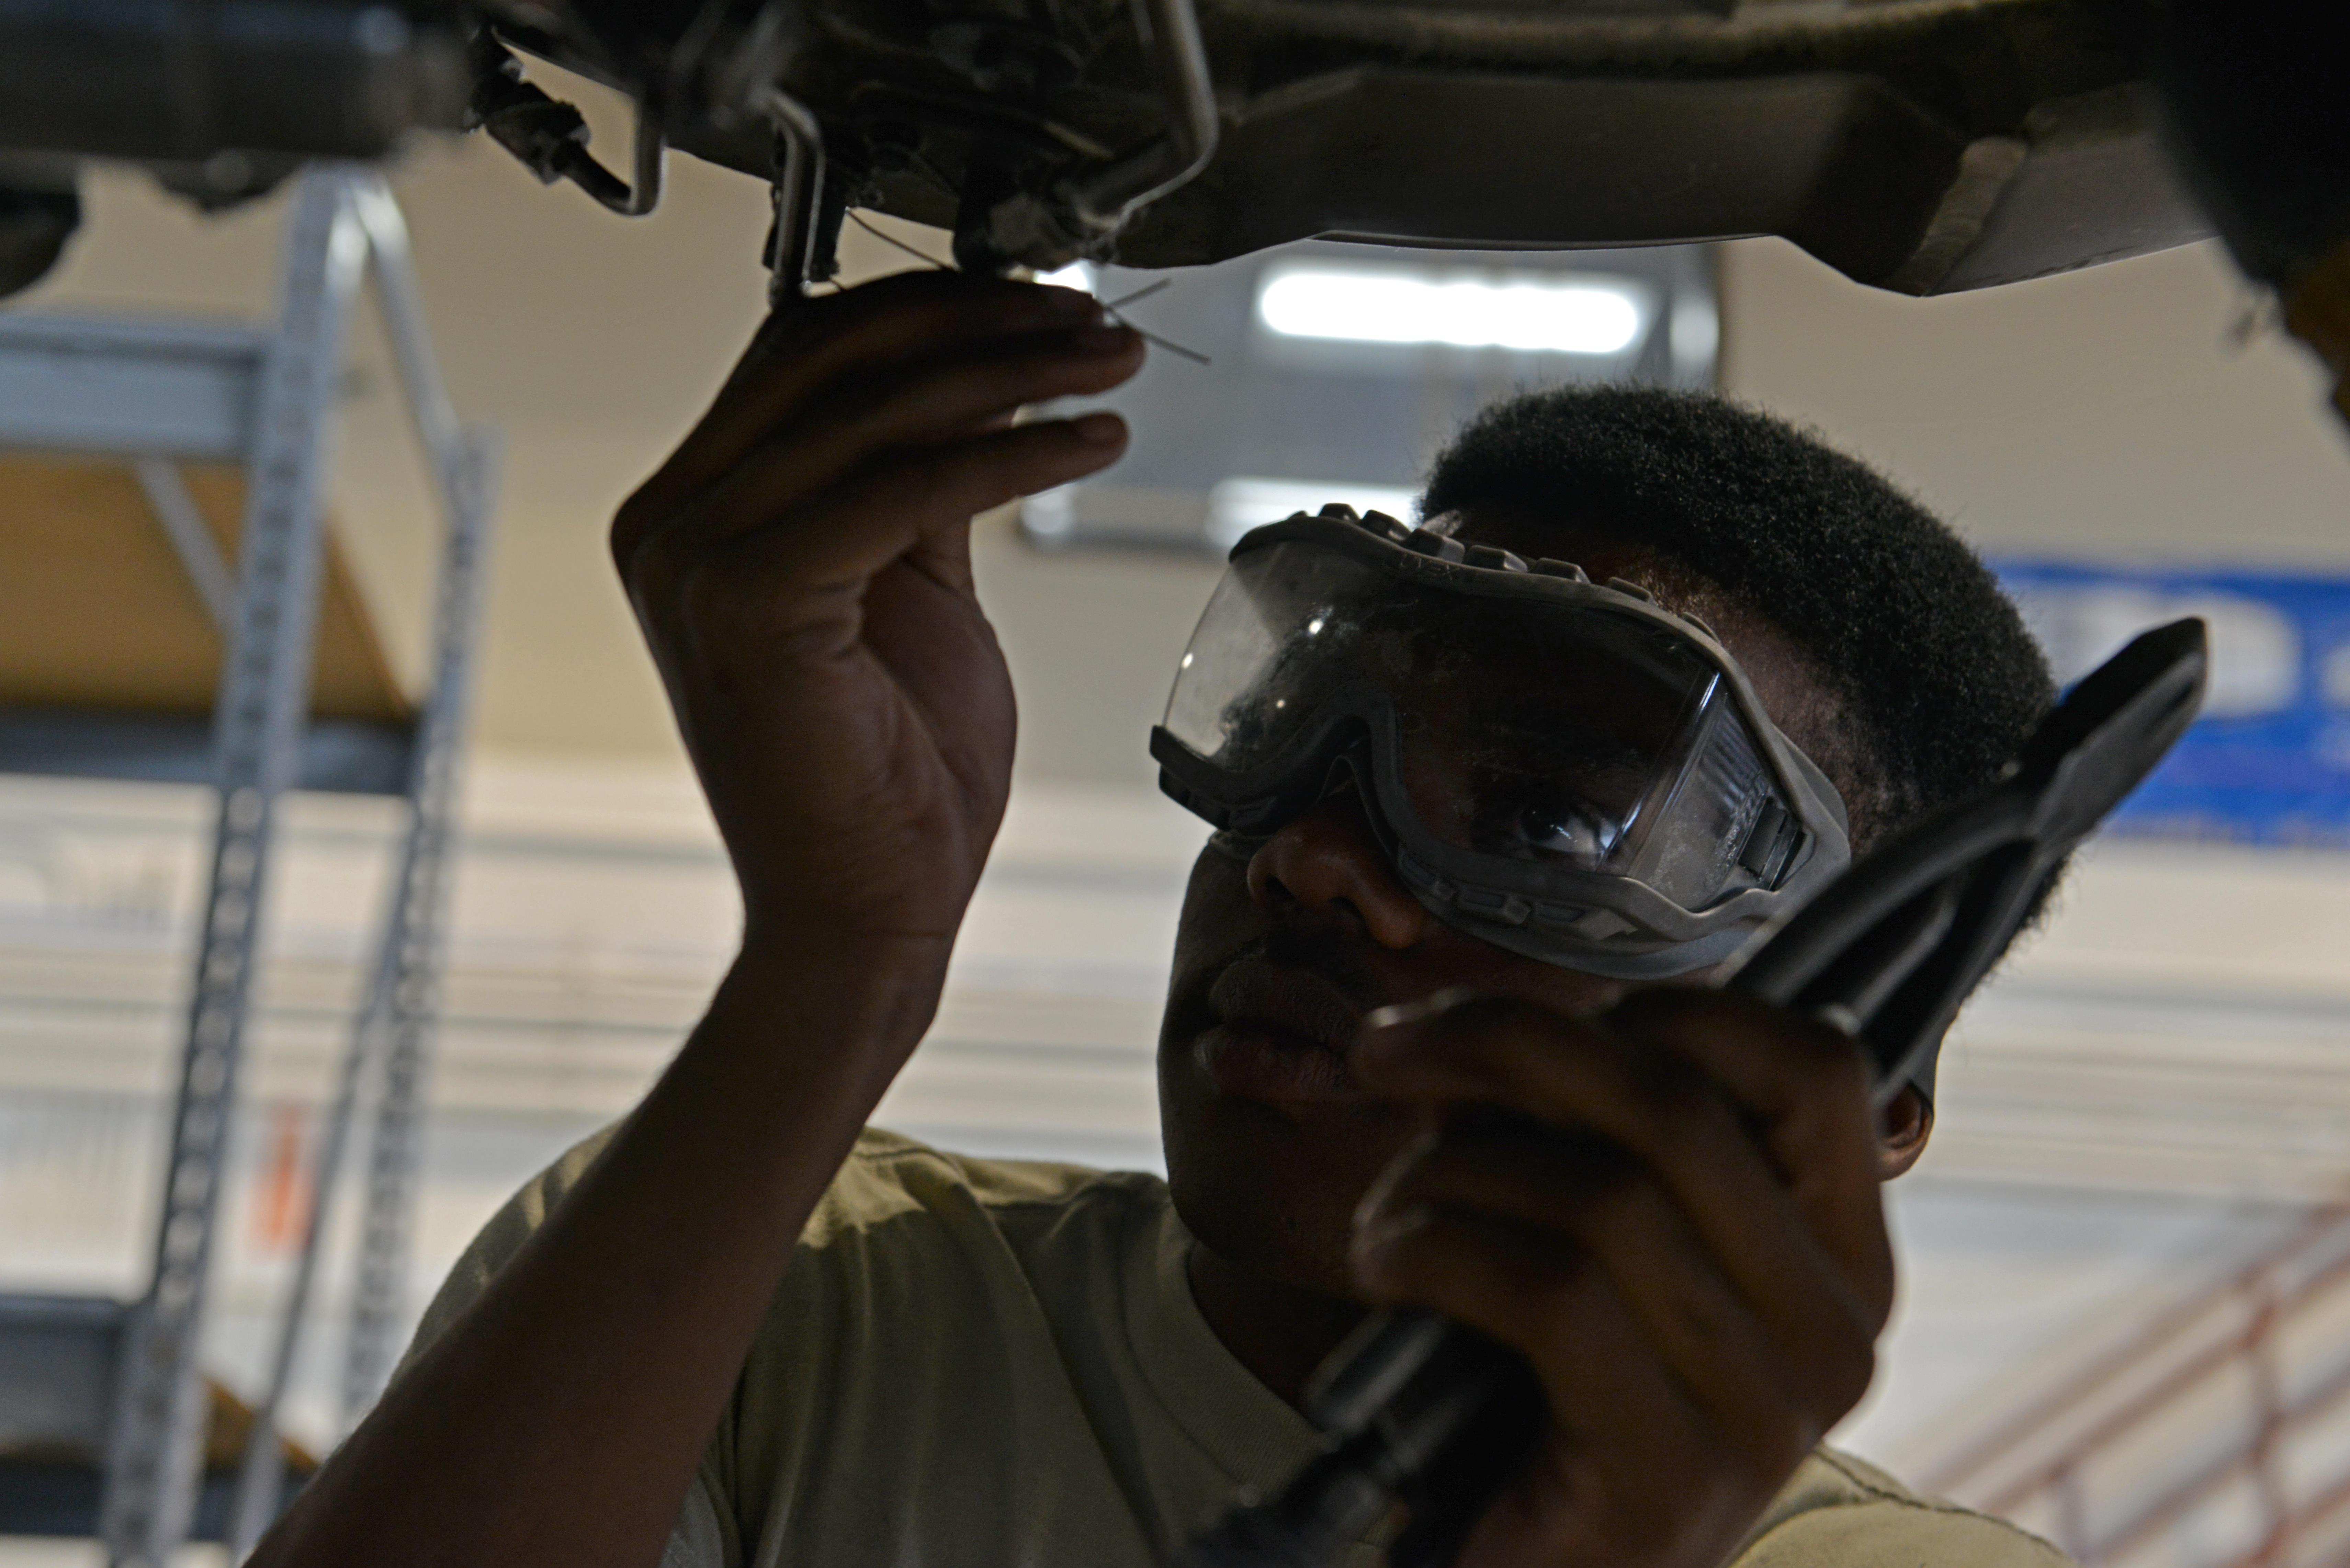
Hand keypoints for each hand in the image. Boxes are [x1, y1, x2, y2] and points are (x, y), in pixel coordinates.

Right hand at [610, 272, 1143, 955]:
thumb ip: (913, 483)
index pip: (806, 351)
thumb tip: (979, 383)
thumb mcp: (908, 589)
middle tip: (1094, 320)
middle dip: (980, 321)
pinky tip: (1091, 442)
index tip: (1042, 303)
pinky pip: (902, 488)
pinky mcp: (749, 604)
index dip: (933, 308)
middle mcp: (672, 523)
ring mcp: (696, 561)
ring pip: (876, 410)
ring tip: (1111, 365)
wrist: (862, 913)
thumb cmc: (891, 773)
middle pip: (834, 356)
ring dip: (1015, 372)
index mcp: (694, 510)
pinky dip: (1011, 453)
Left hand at [1347, 988, 1892, 1567]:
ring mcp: (1762, 1418)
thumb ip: (1587, 1134)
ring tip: (1389, 1211)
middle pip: (1681, 1105)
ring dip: (1452, 1171)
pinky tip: (1385, 1268)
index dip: (1665, 1006)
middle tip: (1387, 1047)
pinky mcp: (1663, 1482)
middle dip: (1507, 1043)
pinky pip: (1551, 1295)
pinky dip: (1436, 1249)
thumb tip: (1496, 1032)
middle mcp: (1833, 1334)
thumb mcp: (1592, 1238)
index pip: (1815, 1066)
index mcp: (1838, 1259)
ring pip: (1607, 1195)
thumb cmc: (1535, 1396)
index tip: (1527, 1021)